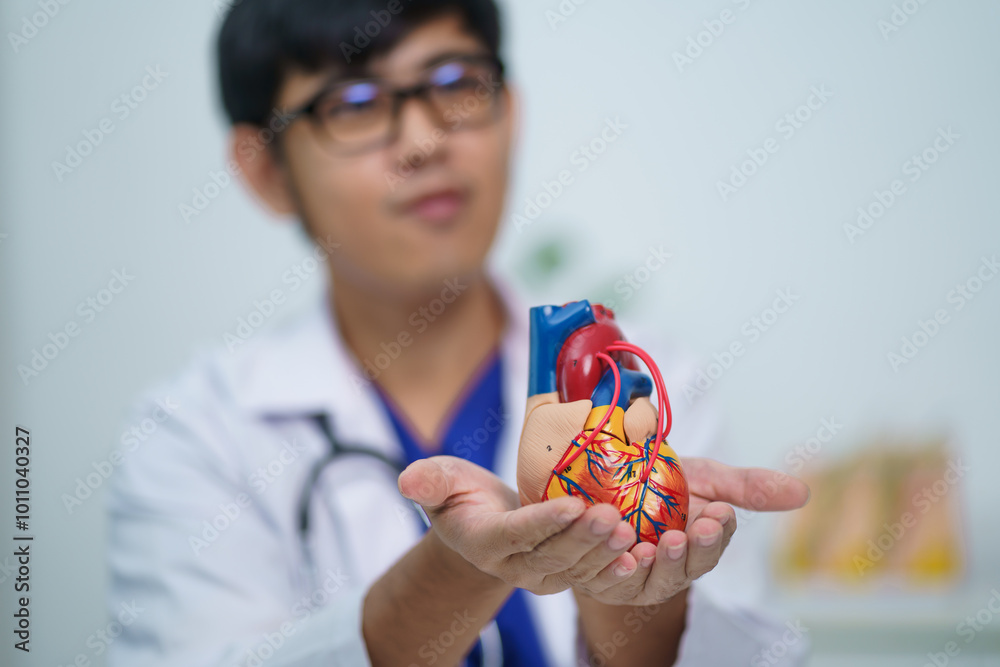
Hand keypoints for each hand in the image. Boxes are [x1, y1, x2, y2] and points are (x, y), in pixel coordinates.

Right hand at [398, 455, 645, 595]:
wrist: (484, 524)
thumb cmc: (463, 497)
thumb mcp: (442, 482)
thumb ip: (429, 482)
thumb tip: (409, 480)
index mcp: (485, 541)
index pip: (517, 533)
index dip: (544, 522)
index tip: (572, 505)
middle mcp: (515, 565)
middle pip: (553, 554)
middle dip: (584, 538)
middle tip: (613, 517)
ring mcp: (543, 573)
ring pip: (577, 567)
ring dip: (605, 552)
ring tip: (630, 531)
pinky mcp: (566, 574)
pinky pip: (592, 572)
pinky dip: (615, 564)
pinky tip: (640, 553)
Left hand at [572, 457, 809, 605]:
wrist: (605, 472)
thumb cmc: (661, 479)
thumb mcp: (706, 478)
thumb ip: (748, 488)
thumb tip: (803, 493)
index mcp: (695, 550)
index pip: (710, 550)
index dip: (715, 536)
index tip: (718, 513)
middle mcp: (665, 571)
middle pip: (681, 572)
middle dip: (688, 553)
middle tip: (688, 531)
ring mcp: (630, 577)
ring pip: (644, 582)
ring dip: (652, 565)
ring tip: (653, 544)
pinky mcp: (595, 574)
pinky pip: (602, 578)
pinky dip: (611, 568)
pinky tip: (619, 554)